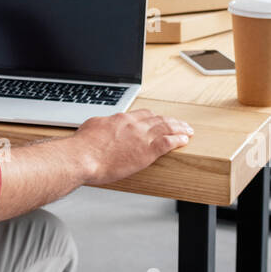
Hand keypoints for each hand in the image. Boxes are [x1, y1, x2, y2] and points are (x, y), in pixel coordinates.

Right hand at [71, 108, 192, 185]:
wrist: (83, 157)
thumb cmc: (83, 147)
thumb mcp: (92, 128)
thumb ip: (102, 126)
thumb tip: (102, 126)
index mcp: (120, 119)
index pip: (143, 114)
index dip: (154, 117)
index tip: (159, 119)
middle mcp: (133, 125)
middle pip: (157, 119)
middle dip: (170, 121)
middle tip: (179, 123)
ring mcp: (141, 137)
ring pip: (166, 128)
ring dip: (179, 128)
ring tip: (187, 130)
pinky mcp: (147, 151)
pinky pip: (168, 142)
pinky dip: (178, 140)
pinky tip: (184, 141)